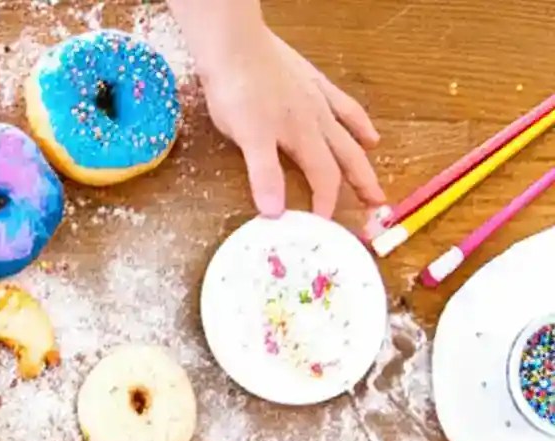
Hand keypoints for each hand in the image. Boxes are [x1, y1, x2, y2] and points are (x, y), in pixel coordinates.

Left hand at [199, 26, 383, 217]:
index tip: (327, 225)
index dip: (326, 203)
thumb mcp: (247, 138)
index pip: (322, 178)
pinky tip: (366, 130)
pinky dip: (357, 121)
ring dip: (362, 156)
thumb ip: (264, 174)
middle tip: (376, 204)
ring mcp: (316, 99)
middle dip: (359, 183)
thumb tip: (276, 212)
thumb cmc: (237, 89)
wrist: (235, 44)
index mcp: (300, 138)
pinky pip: (344, 105)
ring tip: (374, 171)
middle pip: (344, 158)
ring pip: (348, 133)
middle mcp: (316, 120)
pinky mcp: (311, 80)